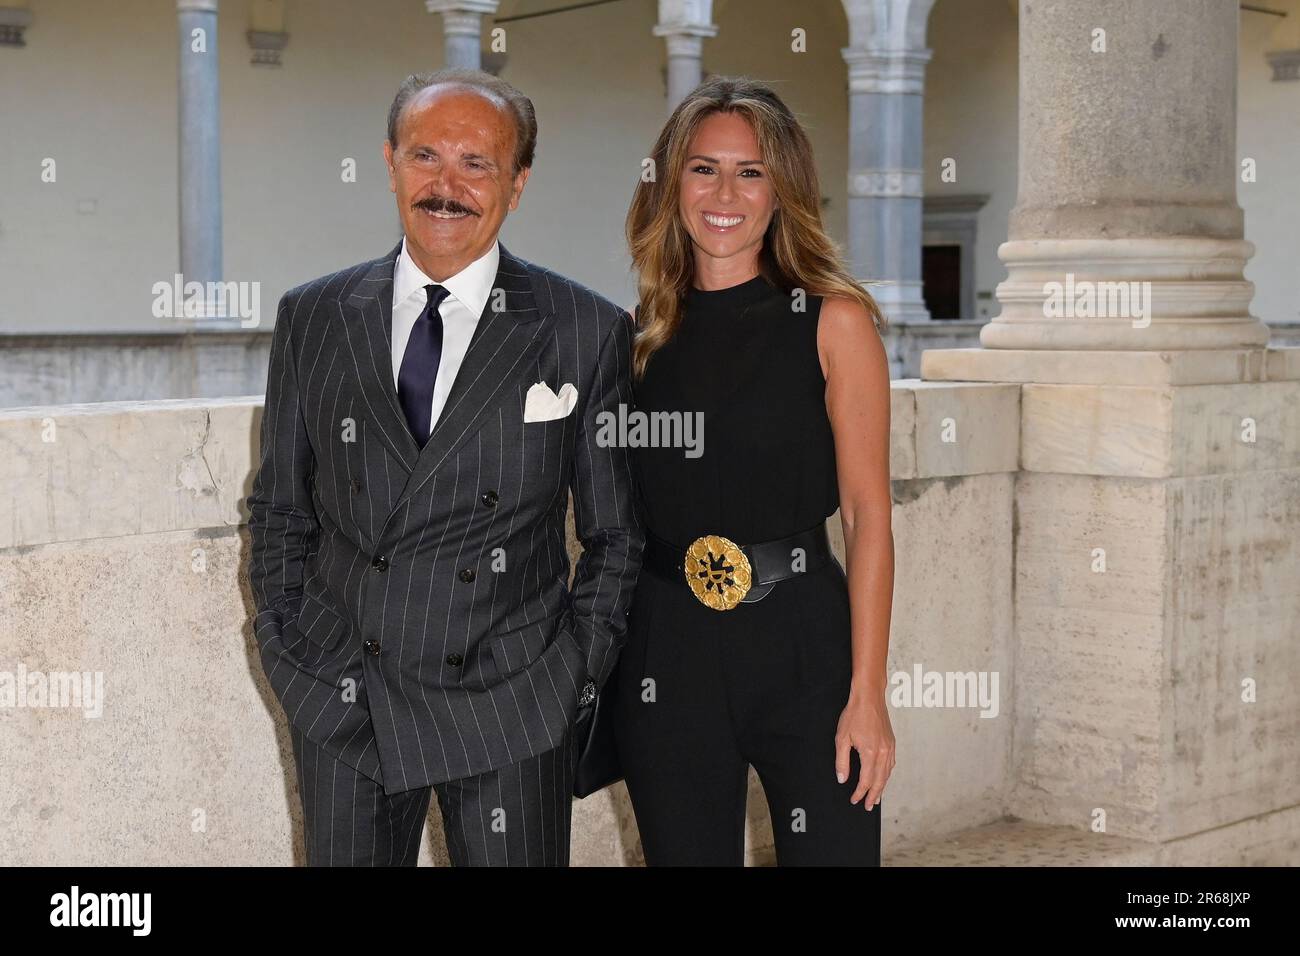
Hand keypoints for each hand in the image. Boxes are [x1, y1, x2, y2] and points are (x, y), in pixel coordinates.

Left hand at [835, 686, 895, 810]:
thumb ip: (842, 761)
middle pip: (880, 781)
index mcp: (870, 753)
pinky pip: (891, 764)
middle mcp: (883, 753)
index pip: (865, 780)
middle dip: (873, 795)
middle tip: (869, 806)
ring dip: (881, 787)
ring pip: (887, 774)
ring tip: (876, 797)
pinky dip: (887, 775)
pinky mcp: (891, 743)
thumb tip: (842, 779)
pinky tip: (883, 777)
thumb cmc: (854, 715)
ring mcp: (889, 748)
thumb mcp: (842, 738)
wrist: (869, 698)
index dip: (860, 793)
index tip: (855, 800)